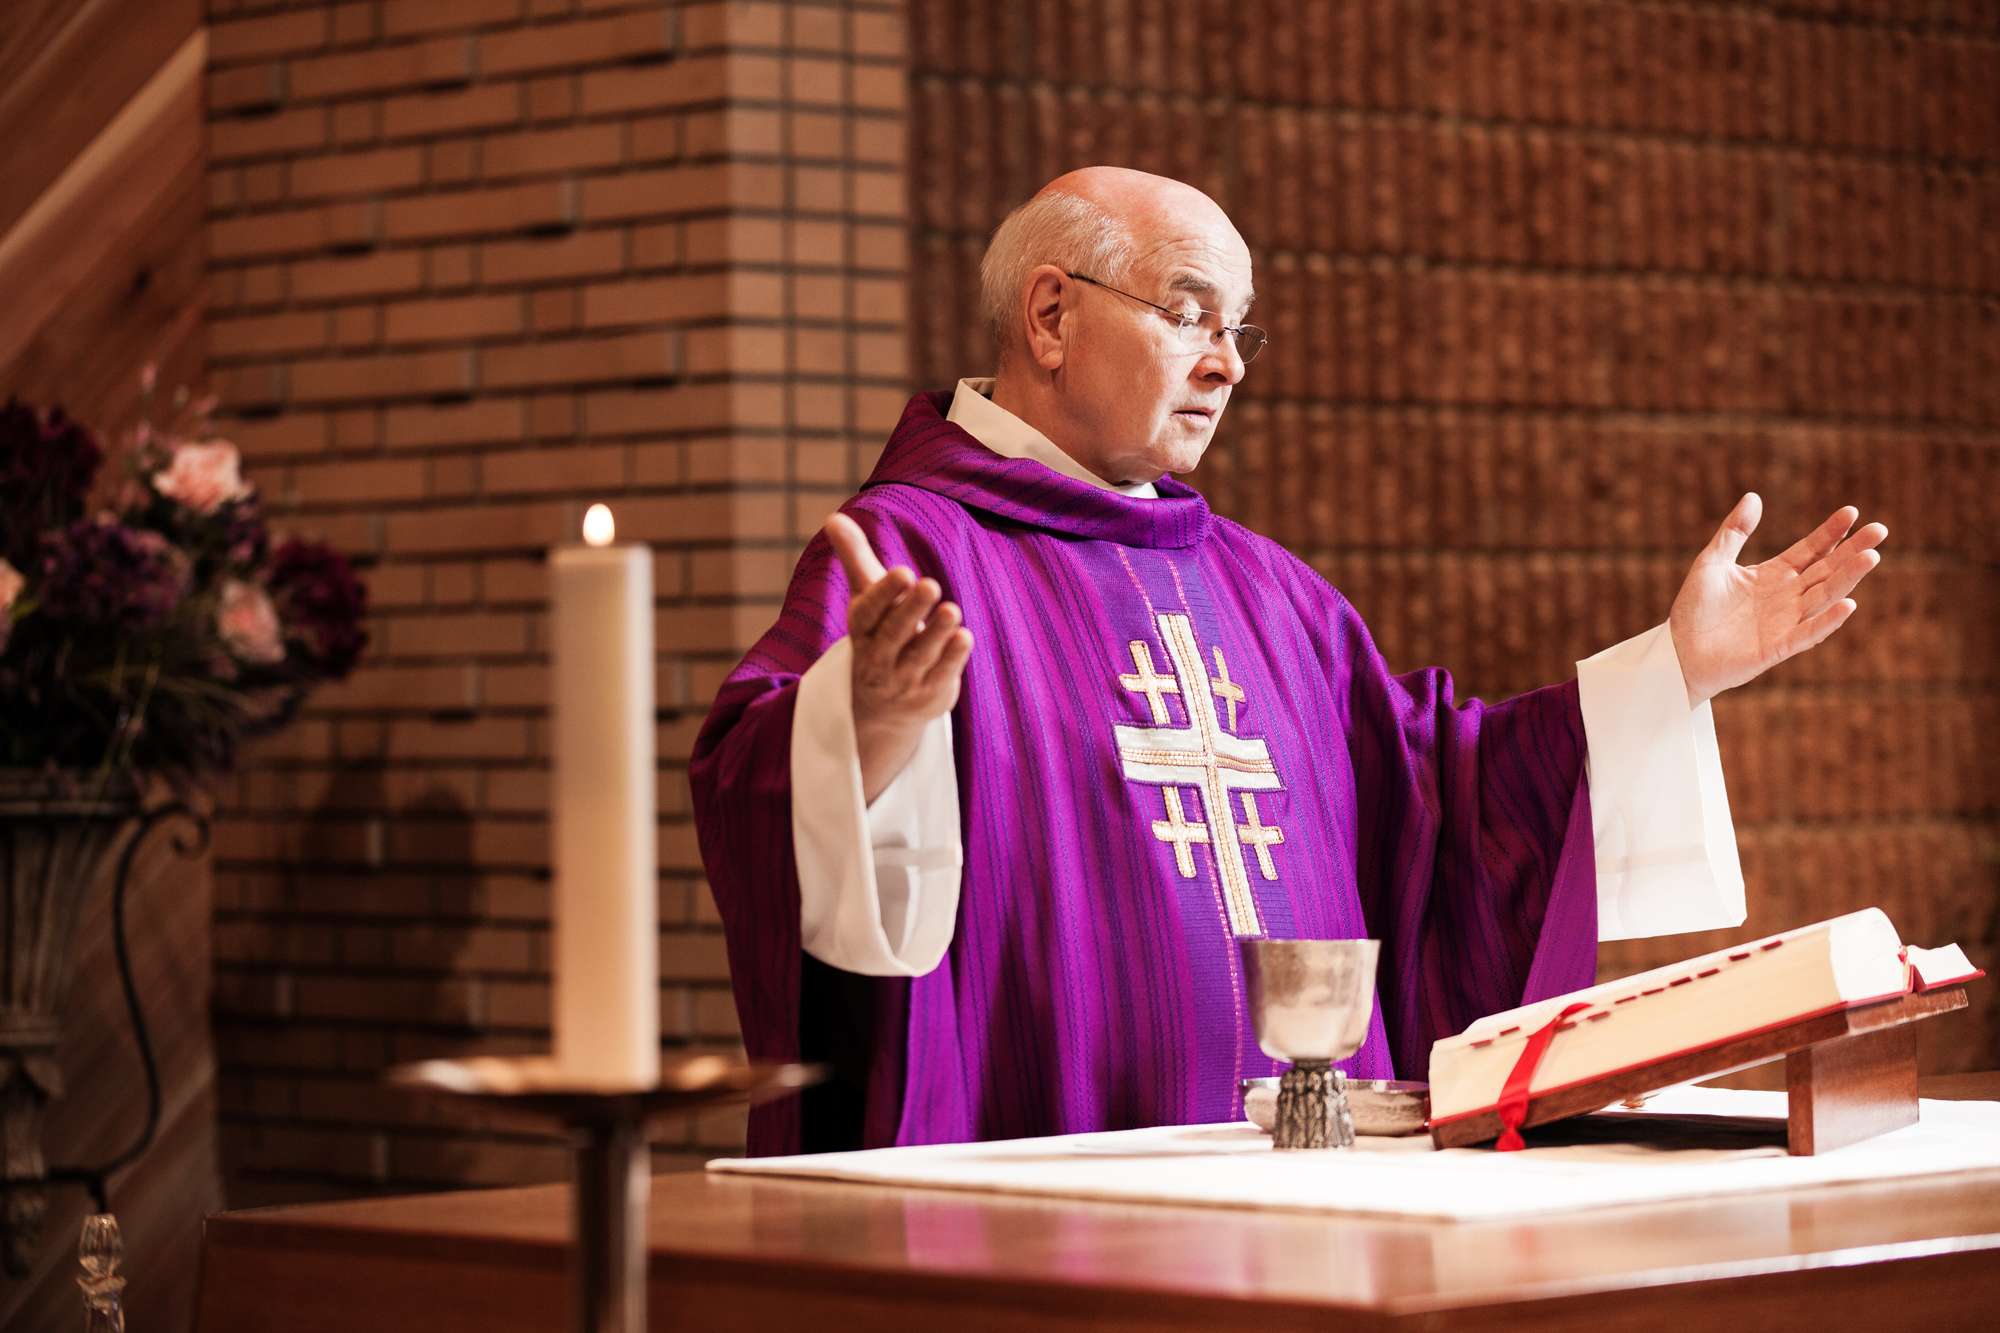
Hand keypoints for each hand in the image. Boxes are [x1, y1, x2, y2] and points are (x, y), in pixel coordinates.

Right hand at [824, 512, 973, 802]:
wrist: (878, 708)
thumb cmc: (878, 635)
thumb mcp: (865, 598)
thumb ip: (855, 558)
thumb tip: (833, 517)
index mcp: (863, 630)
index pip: (869, 612)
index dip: (885, 593)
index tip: (903, 572)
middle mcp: (879, 657)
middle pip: (894, 633)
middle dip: (911, 609)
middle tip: (929, 583)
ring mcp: (904, 679)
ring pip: (920, 654)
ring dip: (936, 632)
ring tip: (951, 610)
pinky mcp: (930, 694)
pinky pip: (941, 675)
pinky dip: (952, 658)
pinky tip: (964, 637)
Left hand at [1669, 494, 1885, 706]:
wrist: (1678, 652)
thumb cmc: (1694, 609)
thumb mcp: (1711, 562)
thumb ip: (1733, 532)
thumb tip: (1754, 496)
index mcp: (1773, 576)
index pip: (1810, 550)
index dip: (1830, 533)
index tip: (1851, 512)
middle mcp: (1786, 598)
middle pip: (1826, 570)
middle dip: (1852, 551)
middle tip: (1879, 530)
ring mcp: (1785, 623)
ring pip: (1823, 597)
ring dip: (1848, 579)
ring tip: (1871, 557)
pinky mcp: (1777, 648)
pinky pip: (1807, 634)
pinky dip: (1827, 621)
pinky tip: (1848, 604)